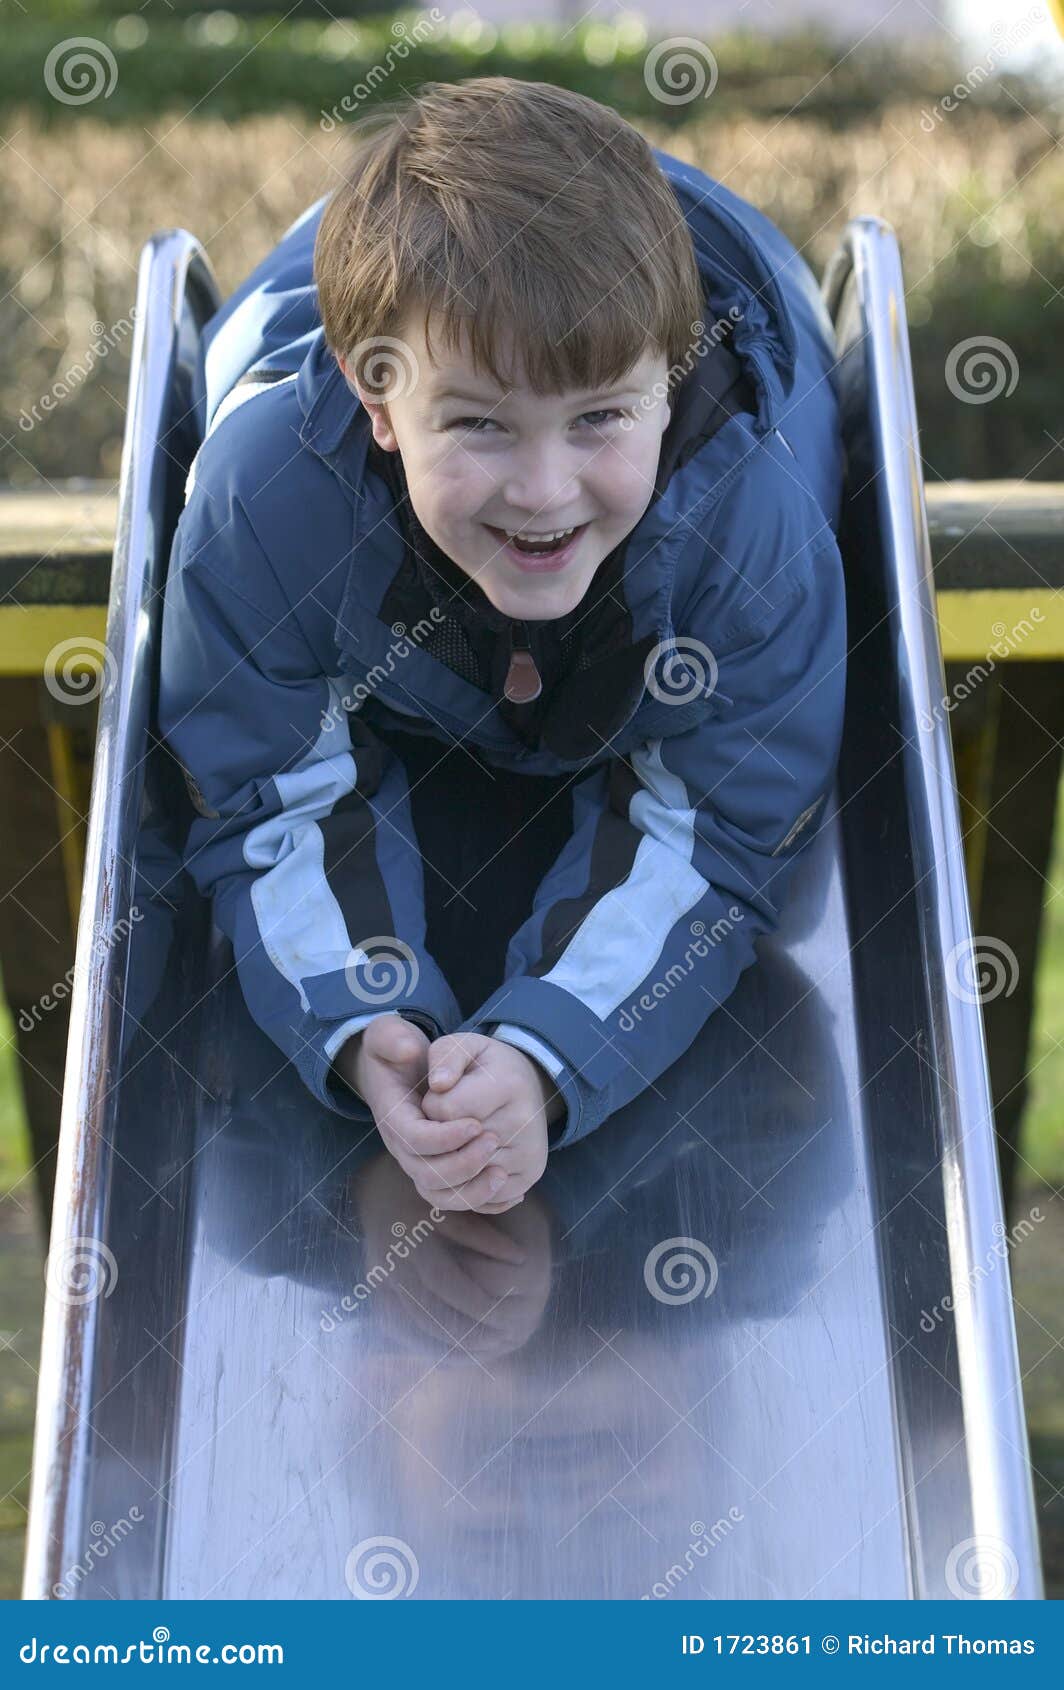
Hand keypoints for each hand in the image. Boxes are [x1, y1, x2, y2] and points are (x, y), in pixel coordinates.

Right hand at [332, 1016, 508, 1209]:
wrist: (399, 1071)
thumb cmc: (397, 1051)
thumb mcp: (389, 1033)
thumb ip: (393, 1037)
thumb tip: (410, 1051)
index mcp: (392, 1116)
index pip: (414, 1139)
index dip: (444, 1137)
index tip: (475, 1123)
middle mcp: (402, 1146)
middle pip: (426, 1174)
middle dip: (462, 1164)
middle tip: (493, 1140)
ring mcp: (418, 1162)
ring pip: (440, 1195)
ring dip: (472, 1191)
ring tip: (502, 1173)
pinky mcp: (437, 1172)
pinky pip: (455, 1200)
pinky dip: (481, 1202)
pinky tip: (508, 1190)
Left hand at [420, 1032, 556, 1210]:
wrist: (527, 1087)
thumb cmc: (486, 1067)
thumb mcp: (464, 1046)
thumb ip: (444, 1056)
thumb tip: (438, 1085)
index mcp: (508, 1085)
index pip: (445, 1109)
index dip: (431, 1104)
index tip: (441, 1094)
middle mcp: (525, 1123)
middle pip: (454, 1145)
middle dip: (439, 1134)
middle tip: (449, 1117)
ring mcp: (529, 1154)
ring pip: (463, 1177)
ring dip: (448, 1161)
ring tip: (458, 1137)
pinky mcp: (529, 1177)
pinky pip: (481, 1198)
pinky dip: (462, 1185)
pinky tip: (462, 1161)